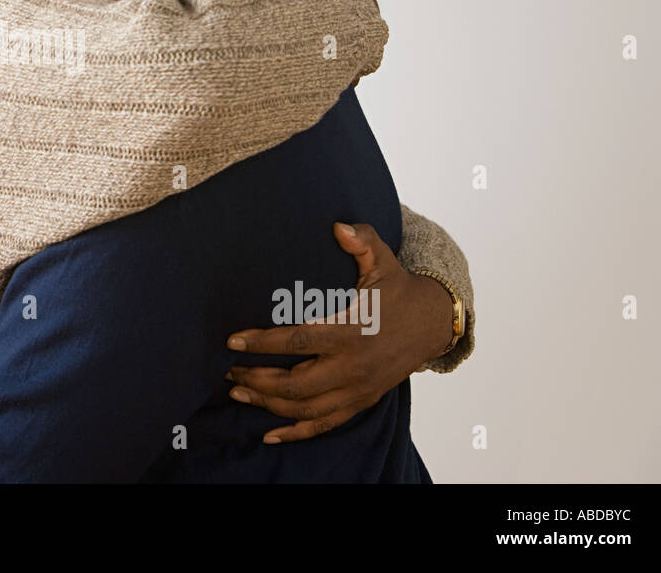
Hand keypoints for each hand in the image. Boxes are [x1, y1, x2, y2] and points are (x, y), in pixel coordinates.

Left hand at [223, 221, 452, 443]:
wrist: (433, 324)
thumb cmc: (398, 289)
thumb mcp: (383, 261)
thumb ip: (362, 241)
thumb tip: (338, 225)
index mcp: (351, 331)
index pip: (297, 341)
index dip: (262, 342)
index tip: (232, 340)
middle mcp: (353, 366)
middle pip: (295, 384)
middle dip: (256, 379)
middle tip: (227, 370)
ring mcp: (358, 389)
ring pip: (305, 408)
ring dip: (267, 404)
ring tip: (237, 393)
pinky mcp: (362, 402)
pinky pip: (325, 424)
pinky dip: (296, 432)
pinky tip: (269, 434)